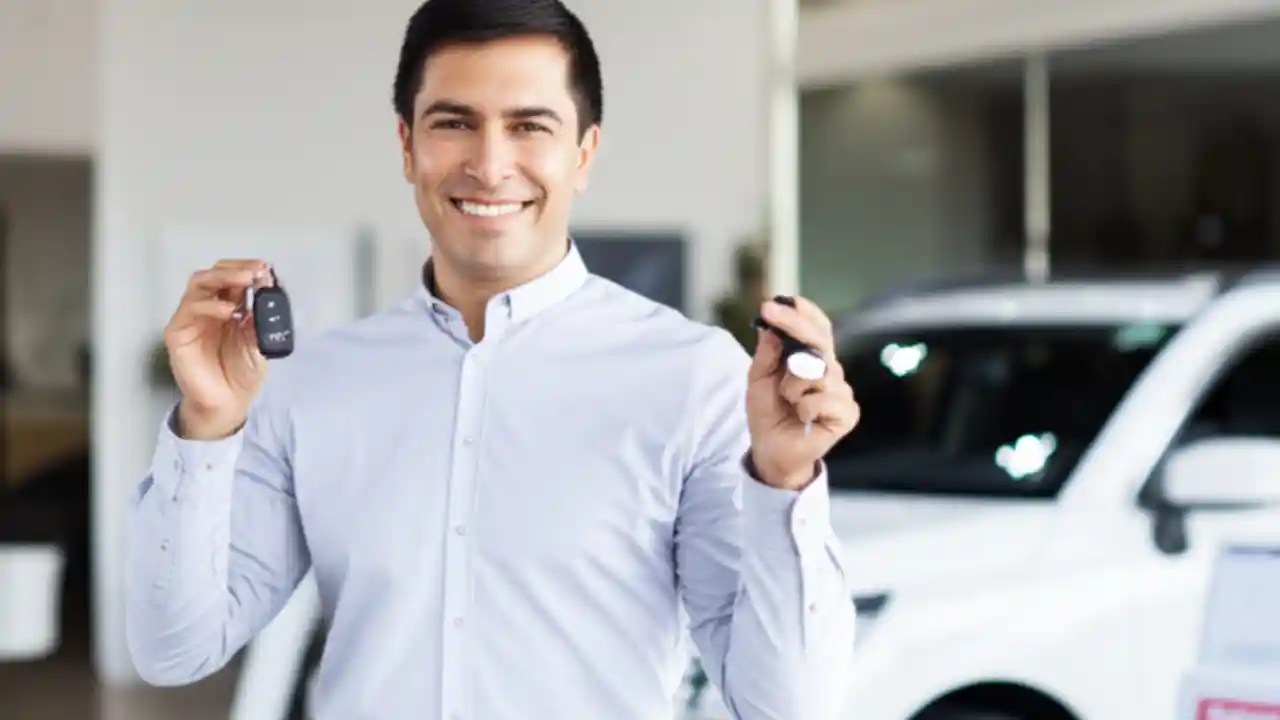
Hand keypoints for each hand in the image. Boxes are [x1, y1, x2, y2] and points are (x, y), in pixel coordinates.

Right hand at [163, 259, 272, 438]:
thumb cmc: (242, 373)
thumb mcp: (260, 341)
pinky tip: (228, 310)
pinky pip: (189, 310)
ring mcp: (191, 318)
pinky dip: (209, 305)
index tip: (265, 267)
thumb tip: (269, 287)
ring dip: (223, 278)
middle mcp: (207, 308)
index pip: (232, 277)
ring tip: (245, 281)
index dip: (247, 268)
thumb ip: (262, 315)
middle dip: (235, 268)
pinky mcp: (178, 333)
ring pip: (199, 284)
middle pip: (214, 274)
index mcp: (228, 306)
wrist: (228, 403)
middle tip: (255, 270)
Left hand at [746, 295, 859, 490]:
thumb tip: (769, 328)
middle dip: (793, 325)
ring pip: (817, 372)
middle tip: (770, 313)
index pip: (817, 328)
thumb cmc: (768, 413)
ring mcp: (841, 391)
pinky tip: (802, 417)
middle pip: (820, 340)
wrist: (772, 451)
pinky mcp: (847, 413)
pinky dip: (805, 407)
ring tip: (788, 401)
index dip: (804, 312)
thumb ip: (766, 354)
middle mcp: (831, 370)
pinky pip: (824, 399)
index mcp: (812, 359)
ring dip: (792, 386)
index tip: (782, 299)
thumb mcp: (758, 380)